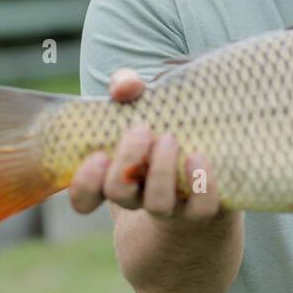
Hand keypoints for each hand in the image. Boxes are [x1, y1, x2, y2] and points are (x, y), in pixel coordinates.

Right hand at [69, 68, 222, 222]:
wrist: (208, 148)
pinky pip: (201, 208)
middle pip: (119, 194)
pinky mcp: (202, 208)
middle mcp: (138, 197)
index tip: (98, 155)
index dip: (84, 185)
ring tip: (169, 139)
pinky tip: (198, 156)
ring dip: (161, 171)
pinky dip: (200, 183)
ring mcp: (170, 206)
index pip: (84, 200)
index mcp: (113, 177)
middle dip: (127, 160)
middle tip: (141, 129)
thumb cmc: (160, 121)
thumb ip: (125, 85)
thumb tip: (126, 87)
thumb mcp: (139, 99)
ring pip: (158, 204)